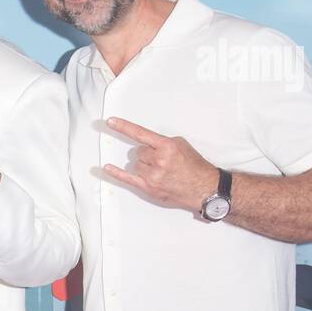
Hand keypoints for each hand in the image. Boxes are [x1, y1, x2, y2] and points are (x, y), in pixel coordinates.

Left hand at [102, 117, 219, 211]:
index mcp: (167, 146)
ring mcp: (153, 175)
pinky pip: (127, 179)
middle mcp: (159, 160)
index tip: (111, 122)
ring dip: (145, 166)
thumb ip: (162, 142)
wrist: (204, 188)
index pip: (140, 133)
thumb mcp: (182, 145)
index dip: (123, 127)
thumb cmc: (195, 167)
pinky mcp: (149, 188)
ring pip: (136, 164)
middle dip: (148, 155)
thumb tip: (147, 143)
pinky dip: (116, 173)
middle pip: (139, 152)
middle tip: (163, 162)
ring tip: (161, 172)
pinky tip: (107, 168)